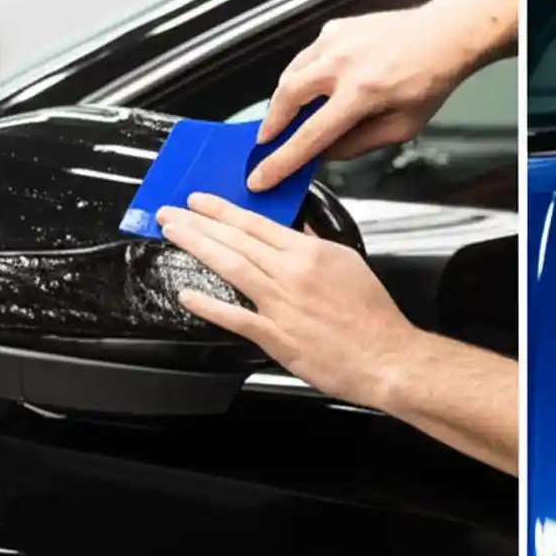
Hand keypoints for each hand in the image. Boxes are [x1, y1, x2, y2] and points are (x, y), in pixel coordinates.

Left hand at [155, 192, 415, 409]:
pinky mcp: (276, 336)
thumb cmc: (372, 316)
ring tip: (174, 234)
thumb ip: (318, 245)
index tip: (200, 200)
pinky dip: (210, 306)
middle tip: (171, 211)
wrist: (384, 355)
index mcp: (310, 253)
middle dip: (199, 222)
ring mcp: (281, 305)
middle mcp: (292, 274)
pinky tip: (188, 294)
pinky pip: (236, 317)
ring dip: (198, 247)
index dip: (224, 209)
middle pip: (237, 240)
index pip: (258, 223)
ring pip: (232, 267)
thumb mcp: (349, 265)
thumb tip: (299, 229)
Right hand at [247, 0, 518, 191]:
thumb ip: (358, 143)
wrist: (443, 34)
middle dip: (271, 125)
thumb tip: (322, 153)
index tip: (259, 178)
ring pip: (291, 74)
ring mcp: (334, 41)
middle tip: (266, 144)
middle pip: (287, 97)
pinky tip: (312, 87)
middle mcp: (342, 64)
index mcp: (362, 94)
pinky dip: (302, 75)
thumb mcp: (401, 128)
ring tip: (286, 118)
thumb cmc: (428, 83)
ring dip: (283, 100)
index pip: (311, 135)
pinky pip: (306, 57)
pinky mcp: (334, 28)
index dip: (281, 161)